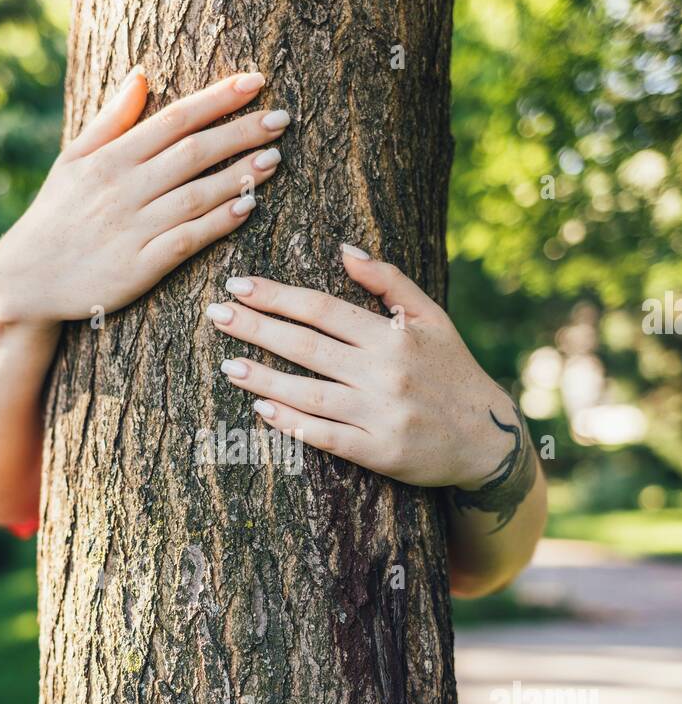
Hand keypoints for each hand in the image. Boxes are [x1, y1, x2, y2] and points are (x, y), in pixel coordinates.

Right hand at [0, 68, 289, 330]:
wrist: (27, 279)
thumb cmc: (55, 214)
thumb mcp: (72, 160)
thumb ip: (110, 120)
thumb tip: (143, 75)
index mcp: (110, 157)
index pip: (175, 118)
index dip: (218, 99)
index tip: (256, 81)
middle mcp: (124, 188)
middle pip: (194, 152)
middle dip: (242, 132)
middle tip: (282, 119)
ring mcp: (133, 227)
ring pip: (197, 194)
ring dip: (240, 175)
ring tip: (275, 159)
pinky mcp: (140, 266)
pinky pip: (188, 239)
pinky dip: (219, 222)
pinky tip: (247, 207)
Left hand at [205, 244, 517, 491]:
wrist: (487, 439)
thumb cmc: (451, 371)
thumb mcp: (431, 318)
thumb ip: (388, 281)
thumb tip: (343, 249)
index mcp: (393, 336)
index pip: (322, 309)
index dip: (277, 295)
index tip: (239, 285)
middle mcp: (385, 373)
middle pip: (307, 346)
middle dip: (256, 328)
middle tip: (217, 316)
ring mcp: (381, 415)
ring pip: (309, 394)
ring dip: (263, 379)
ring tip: (228, 365)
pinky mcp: (379, 454)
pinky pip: (326, 437)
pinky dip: (292, 424)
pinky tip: (261, 410)